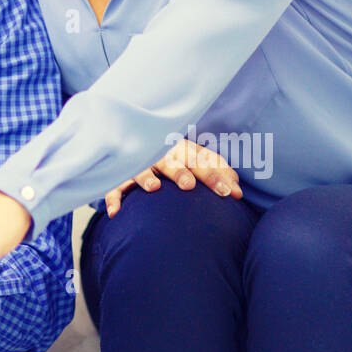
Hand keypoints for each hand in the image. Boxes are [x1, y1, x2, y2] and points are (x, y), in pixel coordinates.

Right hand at [104, 138, 242, 217]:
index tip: (231, 193)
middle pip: (172, 162)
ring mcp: (140, 164)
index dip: (215, 176)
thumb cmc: (174, 155)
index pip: (202, 161)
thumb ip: (216, 169)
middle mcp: (161, 155)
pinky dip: (114, 197)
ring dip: (146, 177)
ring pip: (141, 169)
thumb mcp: (195, 156)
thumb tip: (237, 187)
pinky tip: (116, 213)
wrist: (136, 138)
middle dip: (180, 172)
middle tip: (189, 186)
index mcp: (182, 150)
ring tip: (154, 188)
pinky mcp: (121, 176)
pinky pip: (115, 186)